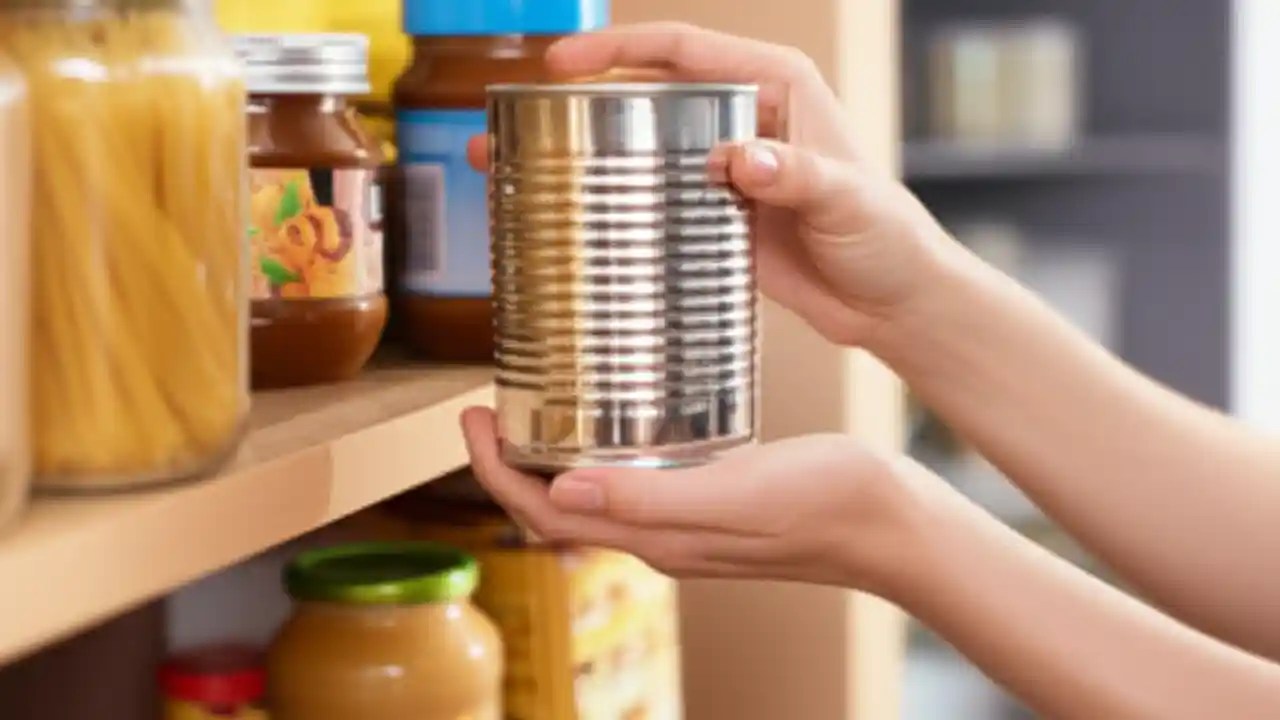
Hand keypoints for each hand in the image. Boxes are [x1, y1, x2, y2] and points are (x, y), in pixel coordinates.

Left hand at [461, 407, 930, 590]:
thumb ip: (646, 499)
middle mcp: (660, 536)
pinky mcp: (711, 500)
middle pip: (558, 509)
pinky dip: (601, 455)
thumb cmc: (823, 504)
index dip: (496, 471)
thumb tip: (559, 491)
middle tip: (493, 405)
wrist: (890, 521)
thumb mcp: (731, 493)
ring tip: (539, 407)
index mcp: (655, 538)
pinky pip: (635, 484)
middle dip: (512, 463)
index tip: (472, 415)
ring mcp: (685, 521)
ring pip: (593, 497)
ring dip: (552, 460)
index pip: (544, 514)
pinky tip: (615, 417)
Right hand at [469, 22, 962, 347]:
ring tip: (517, 169)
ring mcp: (724, 170)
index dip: (619, 50)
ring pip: (642, 149)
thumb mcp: (846, 198)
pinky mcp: (715, 219)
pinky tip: (570, 218)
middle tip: (517, 122)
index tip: (561, 63)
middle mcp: (744, 118)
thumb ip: (796, 172)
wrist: (894, 303)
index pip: (685, 50)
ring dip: (584, 156)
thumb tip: (740, 158)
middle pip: (648, 96)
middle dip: (580, 104)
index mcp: (776, 86)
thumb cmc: (888, 237)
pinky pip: (656, 200)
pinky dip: (616, 204)